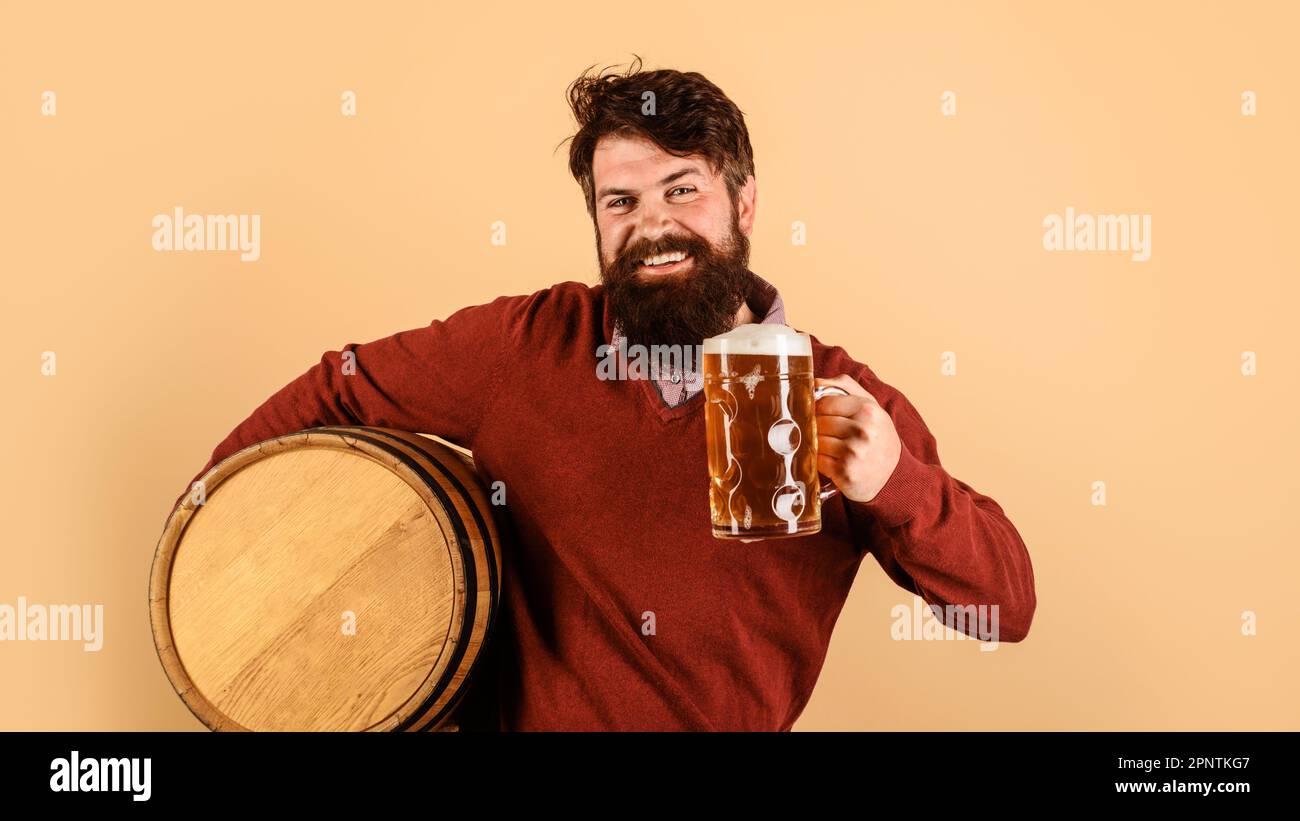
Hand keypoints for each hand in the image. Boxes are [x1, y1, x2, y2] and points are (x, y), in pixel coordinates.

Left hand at [813, 374, 901, 503]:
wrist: (894, 474)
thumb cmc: (878, 436)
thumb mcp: (870, 406)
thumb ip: (845, 387)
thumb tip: (815, 381)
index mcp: (868, 409)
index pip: (825, 403)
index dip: (820, 410)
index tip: (824, 416)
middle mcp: (863, 430)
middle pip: (819, 422)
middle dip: (819, 429)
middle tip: (829, 435)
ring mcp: (854, 452)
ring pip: (816, 441)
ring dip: (818, 446)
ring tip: (832, 448)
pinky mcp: (845, 472)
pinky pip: (817, 460)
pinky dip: (820, 461)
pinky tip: (832, 461)